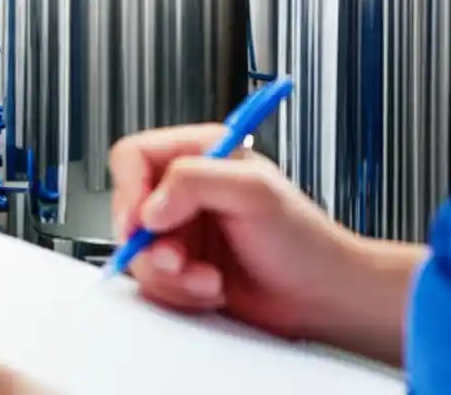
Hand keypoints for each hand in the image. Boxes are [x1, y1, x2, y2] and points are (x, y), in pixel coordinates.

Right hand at [110, 124, 421, 364]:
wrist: (321, 297)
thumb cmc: (304, 242)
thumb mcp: (254, 193)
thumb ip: (195, 182)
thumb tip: (151, 206)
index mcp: (201, 153)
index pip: (135, 156)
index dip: (131, 188)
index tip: (146, 220)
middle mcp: (187, 190)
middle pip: (128, 209)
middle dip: (153, 243)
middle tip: (178, 259)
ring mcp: (183, 230)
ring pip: (137, 251)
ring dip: (170, 274)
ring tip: (207, 279)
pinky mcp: (183, 266)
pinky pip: (152, 281)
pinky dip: (177, 292)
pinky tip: (210, 289)